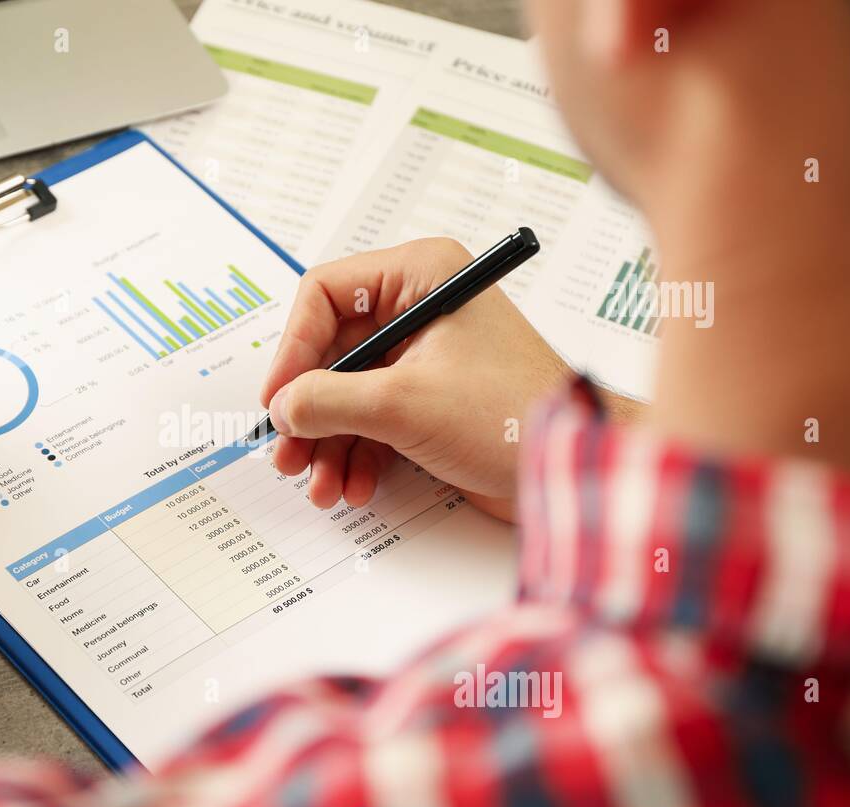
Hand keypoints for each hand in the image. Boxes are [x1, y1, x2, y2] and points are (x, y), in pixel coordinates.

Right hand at [260, 239, 572, 520]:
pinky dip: (356, 455)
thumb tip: (282, 407)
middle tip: (288, 453)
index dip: (292, 349)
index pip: (326, 295)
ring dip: (328, 443)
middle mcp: (419, 308)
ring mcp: (423, 357)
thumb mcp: (403, 405)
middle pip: (330, 352)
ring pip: (346, 393)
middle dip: (308, 411)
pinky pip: (370, 420)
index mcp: (420, 276)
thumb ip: (329, 400)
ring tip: (321, 485)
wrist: (572, 468)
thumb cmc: (512, 414)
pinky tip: (354, 487)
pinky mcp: (429, 400)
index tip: (276, 398)